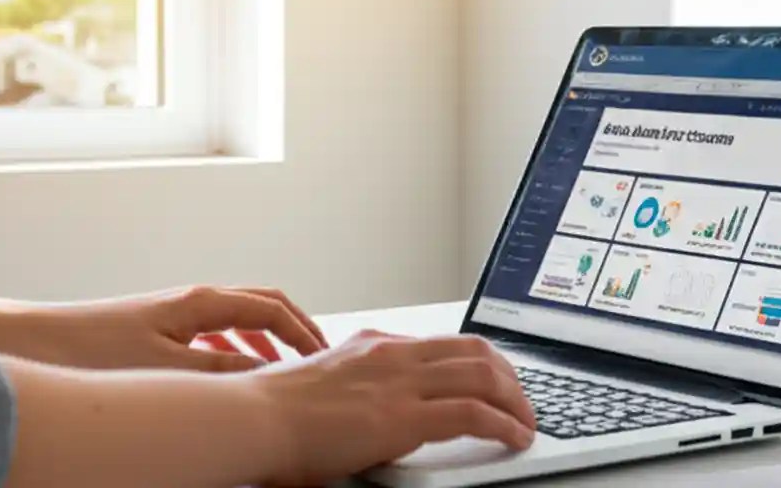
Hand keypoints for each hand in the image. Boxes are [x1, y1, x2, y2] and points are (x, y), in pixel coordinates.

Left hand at [0, 285, 327, 371]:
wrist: (34, 341)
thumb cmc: (92, 350)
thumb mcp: (170, 369)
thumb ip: (225, 371)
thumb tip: (270, 375)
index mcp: (202, 302)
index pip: (274, 309)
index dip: (307, 335)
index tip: (328, 359)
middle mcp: (192, 301)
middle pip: (263, 305)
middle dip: (296, 330)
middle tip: (320, 358)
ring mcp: (175, 314)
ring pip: (239, 319)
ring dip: (267, 340)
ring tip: (284, 367)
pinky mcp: (158, 330)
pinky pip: (214, 332)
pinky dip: (237, 347)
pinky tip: (231, 369)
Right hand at [252, 330, 536, 486]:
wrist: (254, 419)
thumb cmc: (275, 413)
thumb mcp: (327, 386)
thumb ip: (359, 390)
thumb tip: (373, 412)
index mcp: (376, 345)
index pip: (445, 343)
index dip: (481, 363)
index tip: (495, 381)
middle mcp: (394, 354)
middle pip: (475, 351)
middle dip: (509, 377)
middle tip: (521, 402)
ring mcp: (400, 381)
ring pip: (484, 375)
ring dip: (515, 400)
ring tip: (526, 422)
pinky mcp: (403, 415)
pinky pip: (473, 413)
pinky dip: (504, 424)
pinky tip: (515, 437)